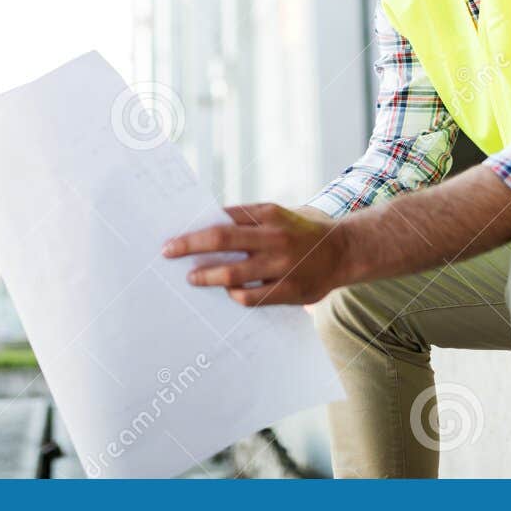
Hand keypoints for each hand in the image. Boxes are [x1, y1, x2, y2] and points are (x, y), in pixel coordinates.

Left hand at [162, 203, 353, 305]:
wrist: (342, 251)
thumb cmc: (298, 233)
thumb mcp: (275, 216)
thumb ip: (245, 220)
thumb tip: (204, 225)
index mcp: (268, 213)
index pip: (223, 218)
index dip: (195, 229)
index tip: (172, 237)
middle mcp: (274, 236)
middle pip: (221, 238)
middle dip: (190, 246)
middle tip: (168, 252)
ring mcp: (282, 265)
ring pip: (232, 273)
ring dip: (206, 276)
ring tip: (193, 278)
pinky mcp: (289, 290)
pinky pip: (251, 297)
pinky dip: (234, 295)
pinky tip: (228, 292)